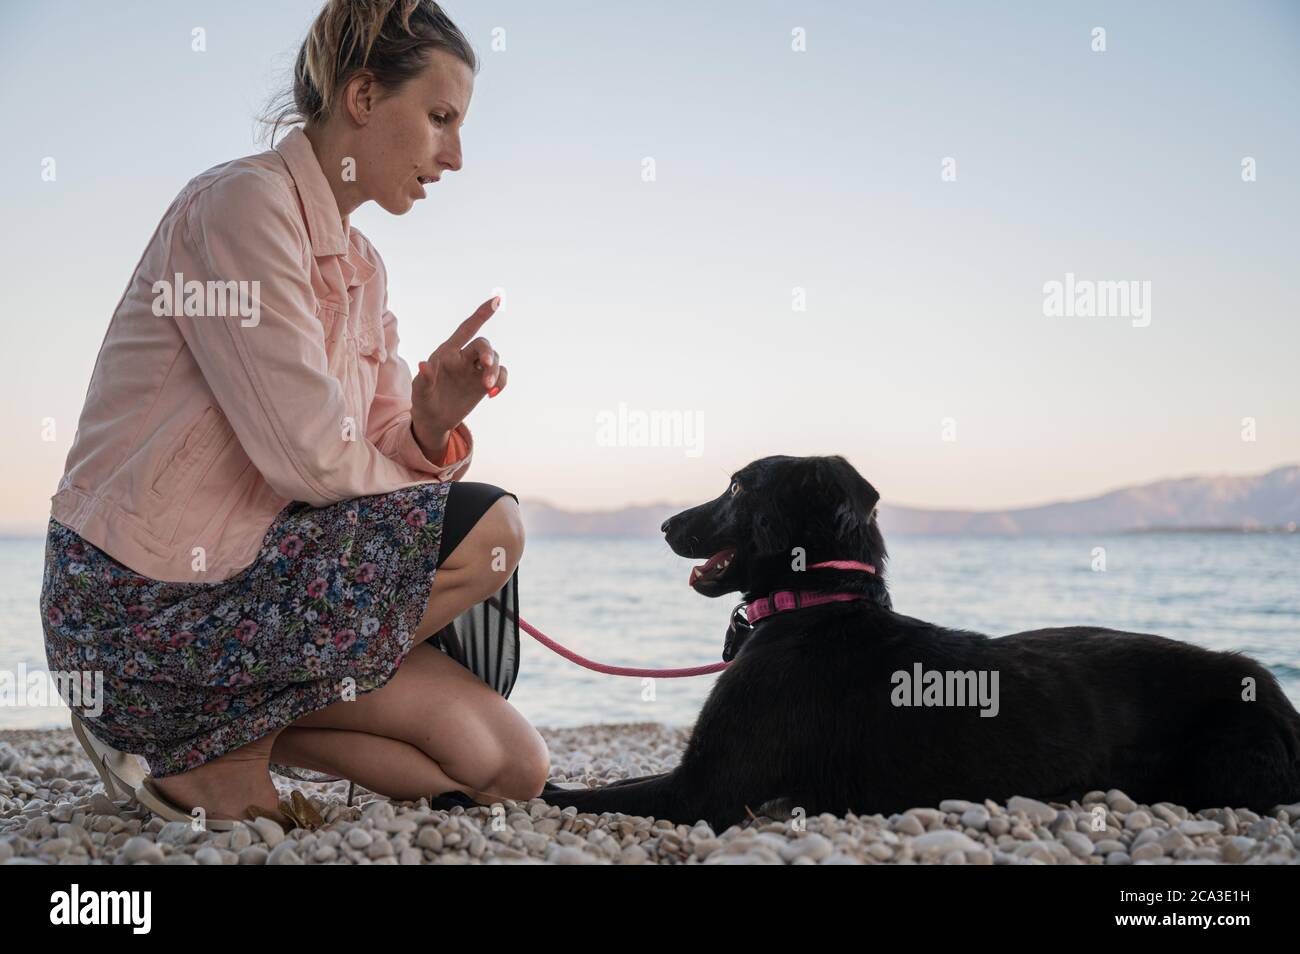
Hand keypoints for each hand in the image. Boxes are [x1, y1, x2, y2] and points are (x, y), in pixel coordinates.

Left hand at [411, 295, 508, 446]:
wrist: (434, 420)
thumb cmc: (423, 401)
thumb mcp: (420, 391)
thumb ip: (424, 378)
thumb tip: (423, 365)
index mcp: (447, 352)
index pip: (467, 328)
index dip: (481, 314)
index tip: (497, 301)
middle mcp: (464, 357)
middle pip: (483, 345)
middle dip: (488, 355)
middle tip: (487, 369)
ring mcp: (475, 370)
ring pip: (495, 360)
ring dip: (495, 372)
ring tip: (488, 389)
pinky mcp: (484, 383)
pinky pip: (501, 374)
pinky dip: (502, 381)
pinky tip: (492, 394)